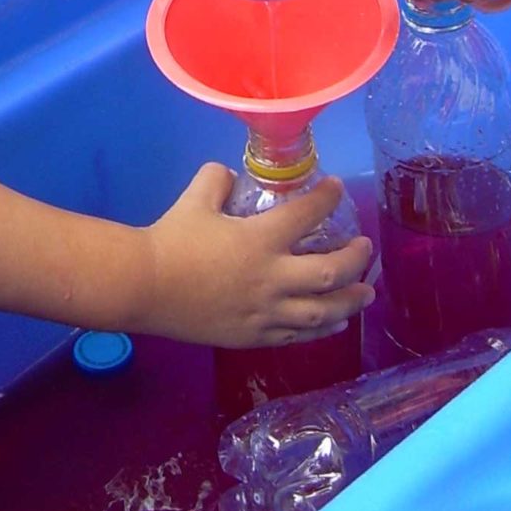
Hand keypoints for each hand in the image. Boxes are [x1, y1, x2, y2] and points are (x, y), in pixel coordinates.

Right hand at [136, 163, 374, 347]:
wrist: (144, 287)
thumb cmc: (171, 240)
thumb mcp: (195, 198)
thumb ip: (217, 180)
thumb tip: (228, 174)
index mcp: (261, 239)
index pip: (308, 214)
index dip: (328, 198)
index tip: (336, 190)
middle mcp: (272, 278)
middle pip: (331, 272)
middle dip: (356, 259)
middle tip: (365, 248)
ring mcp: (265, 311)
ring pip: (322, 312)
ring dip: (351, 301)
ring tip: (366, 293)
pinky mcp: (254, 335)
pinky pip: (297, 335)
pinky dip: (321, 329)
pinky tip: (335, 323)